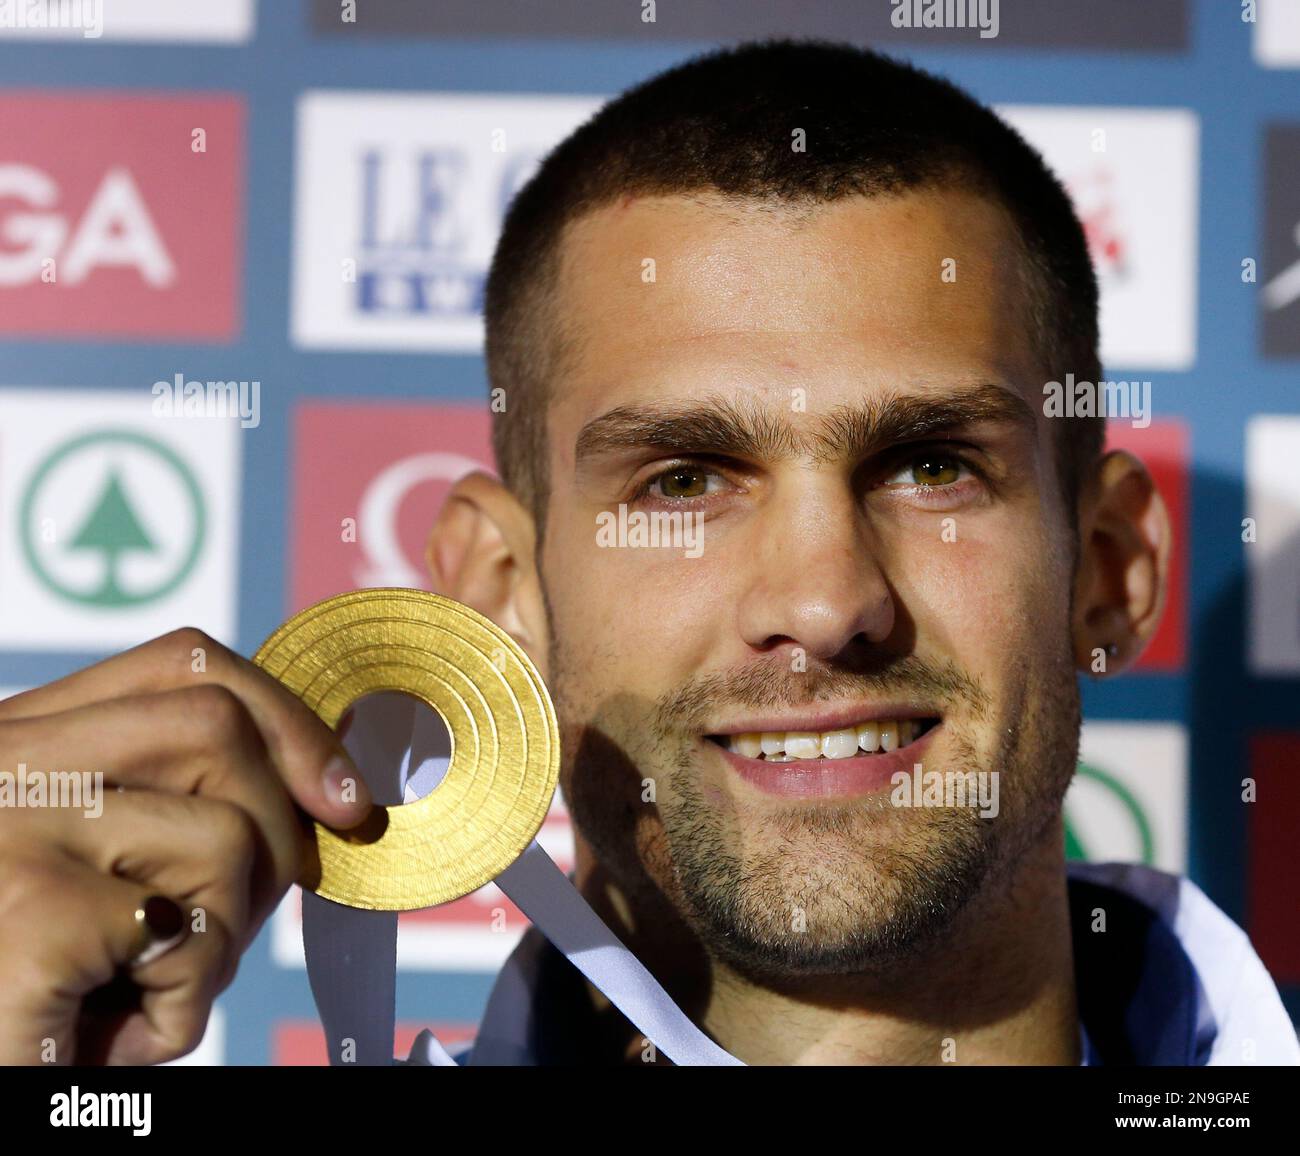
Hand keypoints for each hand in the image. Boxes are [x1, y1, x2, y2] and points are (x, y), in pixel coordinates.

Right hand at [0, 627, 371, 1064]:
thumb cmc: (22, 985)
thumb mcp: (82, 862)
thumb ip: (164, 801)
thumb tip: (326, 788)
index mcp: (20, 738)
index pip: (185, 665)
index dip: (287, 721)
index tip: (341, 795)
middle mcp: (4, 759)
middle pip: (220, 727)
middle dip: (274, 831)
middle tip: (222, 925)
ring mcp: (11, 825)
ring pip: (226, 835)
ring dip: (219, 936)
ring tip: (138, 988)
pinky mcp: (31, 915)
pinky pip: (190, 943)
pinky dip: (177, 1012)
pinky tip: (100, 1034)